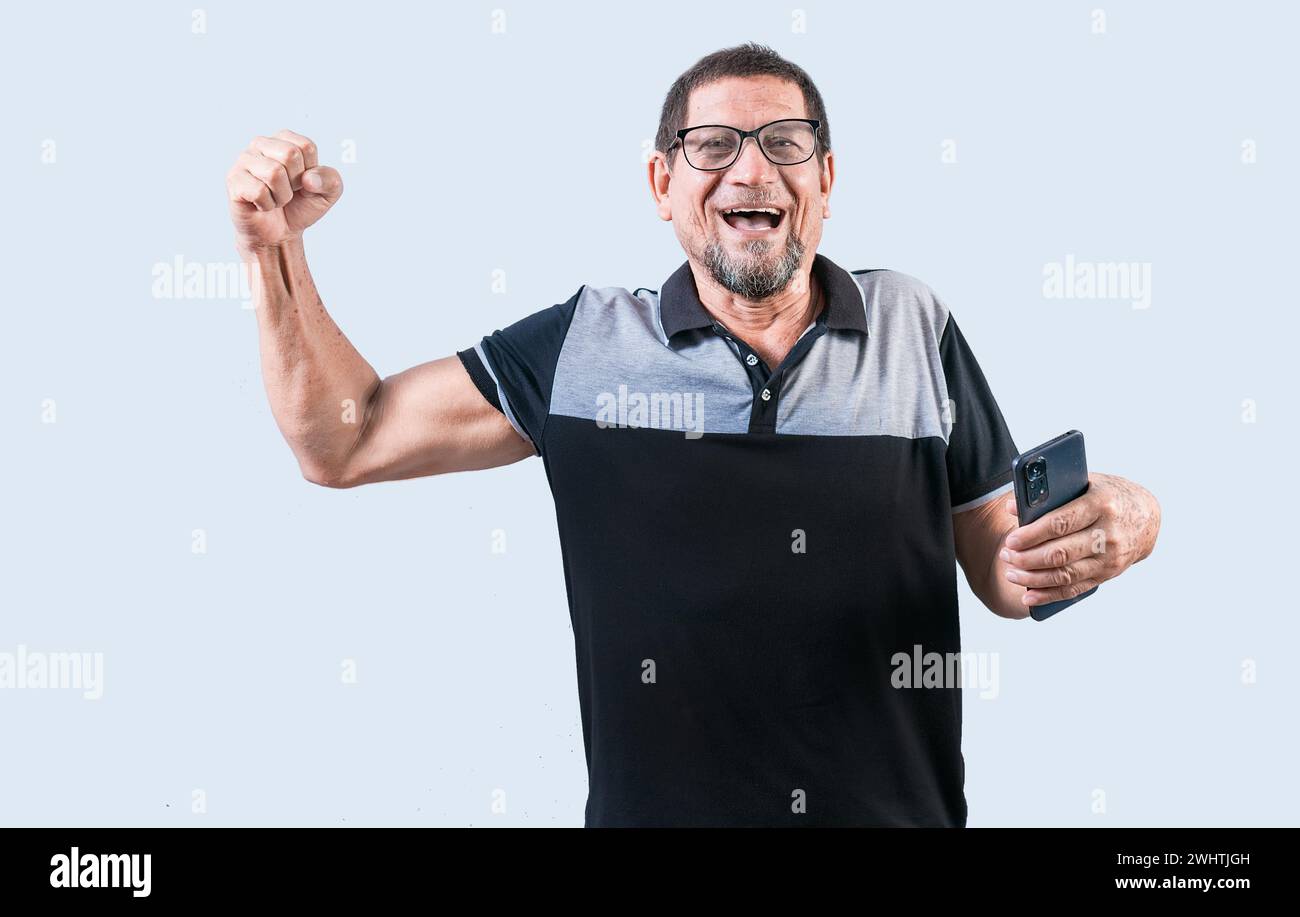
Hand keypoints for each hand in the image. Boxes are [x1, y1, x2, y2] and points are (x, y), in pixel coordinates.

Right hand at [226, 129, 342, 253]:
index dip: (310, 172)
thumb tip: (309, 179)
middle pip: (290, 155)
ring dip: (281, 196)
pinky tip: (261, 205)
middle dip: (295, 183)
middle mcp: (261, 143)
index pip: (307, 147)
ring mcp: (244, 160)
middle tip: (287, 191)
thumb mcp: (327, 194)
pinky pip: (259, 191)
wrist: (278, 233)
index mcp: (285, 140)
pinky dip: (267, 205)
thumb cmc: (299, 207)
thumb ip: (331, 180)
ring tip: (275, 199)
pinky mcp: (234, 179)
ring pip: (274, 173)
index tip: (302, 183)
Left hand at [999, 472, 1160, 608]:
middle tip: (1006, 556)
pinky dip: (1049, 595)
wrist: (1146, 517)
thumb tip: (1011, 507)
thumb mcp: (1083, 484)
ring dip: (1033, 578)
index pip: (1060, 523)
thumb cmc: (1105, 495)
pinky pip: (1074, 589)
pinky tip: (1028, 596)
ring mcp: (1110, 558)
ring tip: (1011, 573)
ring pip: (1065, 574)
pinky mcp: (1108, 574)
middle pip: (1061, 552)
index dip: (1032, 535)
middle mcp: (1109, 533)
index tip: (1010, 540)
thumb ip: (1049, 494)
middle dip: (1027, 558)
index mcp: (1101, 504)